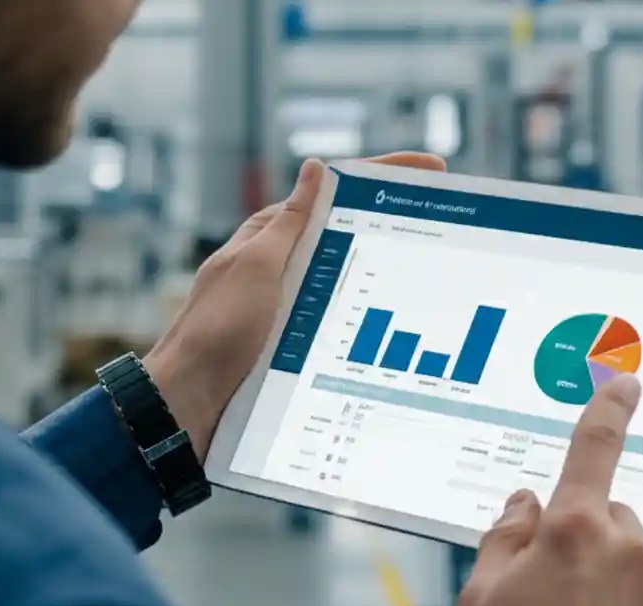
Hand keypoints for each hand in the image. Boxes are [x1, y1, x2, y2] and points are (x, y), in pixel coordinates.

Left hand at [145, 152, 445, 458]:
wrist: (192, 401)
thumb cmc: (217, 328)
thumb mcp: (257, 266)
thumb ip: (290, 222)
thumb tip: (315, 167)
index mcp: (270, 237)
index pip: (332, 192)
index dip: (383, 174)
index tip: (434, 169)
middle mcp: (281, 266)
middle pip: (347, 233)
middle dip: (397, 221)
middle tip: (451, 220)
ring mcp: (289, 305)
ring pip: (348, 278)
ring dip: (388, 273)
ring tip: (440, 269)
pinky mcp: (294, 342)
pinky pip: (340, 319)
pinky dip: (369, 316)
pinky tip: (400, 323)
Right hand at [455, 375, 642, 605]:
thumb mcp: (479, 601)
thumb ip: (504, 538)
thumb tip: (524, 503)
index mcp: (571, 533)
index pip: (593, 451)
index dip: (609, 410)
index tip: (625, 385)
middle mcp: (630, 552)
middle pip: (612, 518)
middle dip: (588, 539)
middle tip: (555, 593)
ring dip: (618, 582)